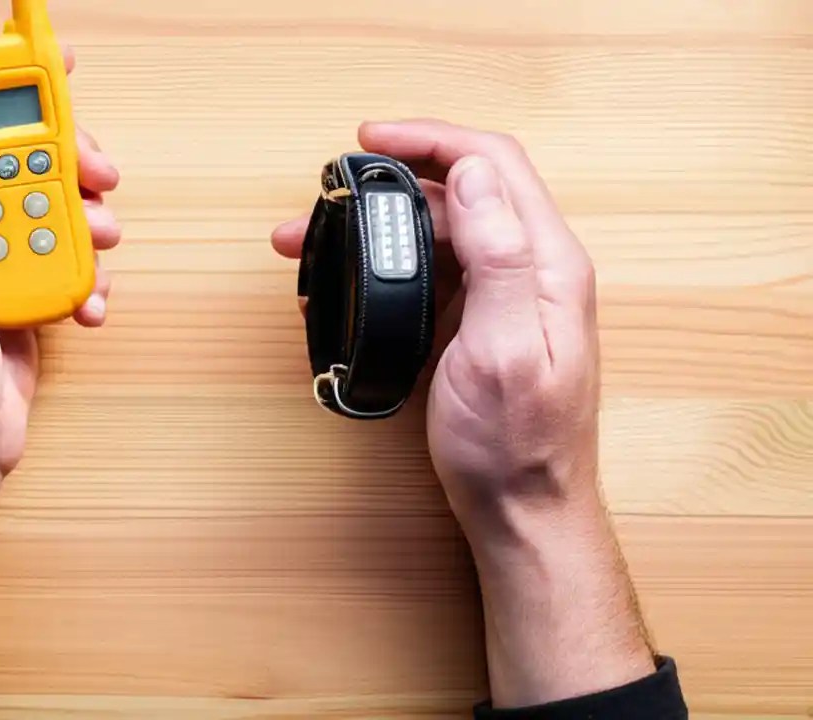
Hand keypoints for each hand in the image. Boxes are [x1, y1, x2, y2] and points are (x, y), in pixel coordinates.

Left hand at [0, 55, 120, 489]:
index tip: (44, 66)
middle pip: (21, 165)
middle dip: (66, 163)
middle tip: (99, 173)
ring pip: (54, 212)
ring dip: (86, 223)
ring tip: (100, 244)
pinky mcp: (21, 297)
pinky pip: (65, 265)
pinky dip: (85, 281)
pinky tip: (85, 305)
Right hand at [272, 120, 652, 707]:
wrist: (523, 512)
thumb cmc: (516, 445)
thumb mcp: (506, 350)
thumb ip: (500, 257)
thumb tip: (473, 175)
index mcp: (547, 263)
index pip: (491, 164)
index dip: (431, 139)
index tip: (370, 139)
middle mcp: (531, 269)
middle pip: (460, 192)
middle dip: (387, 183)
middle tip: (325, 195)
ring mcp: (505, 297)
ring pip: (438, 232)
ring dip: (377, 224)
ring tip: (314, 241)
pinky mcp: (479, 324)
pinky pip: (431, 271)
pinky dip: (384, 263)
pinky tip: (346, 282)